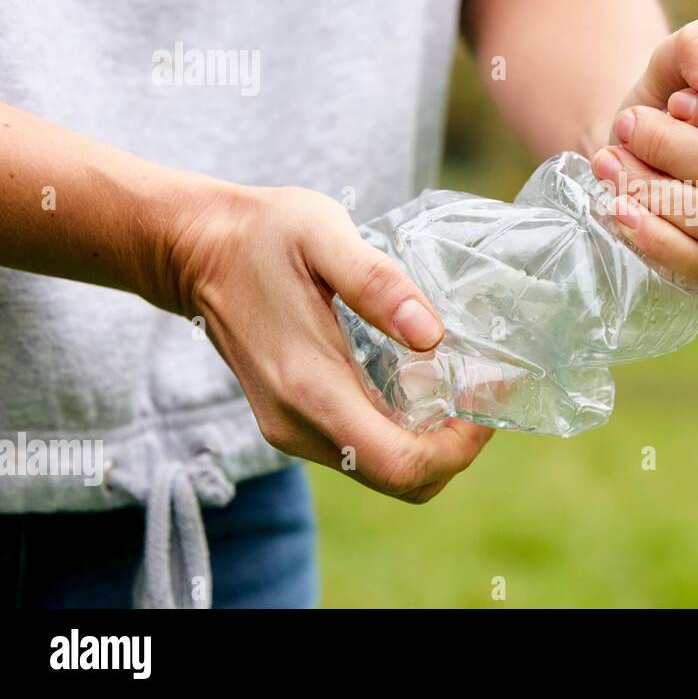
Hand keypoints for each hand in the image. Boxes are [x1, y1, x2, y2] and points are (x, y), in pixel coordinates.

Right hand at [165, 183, 492, 502]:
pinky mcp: (292, 420)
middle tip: (483, 394)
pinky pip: (363, 450)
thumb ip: (377, 283)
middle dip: (455, 450)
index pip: (402, 465)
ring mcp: (292, 429)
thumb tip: (431, 335)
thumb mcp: (323, 233)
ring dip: (431, 442)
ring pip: (384, 470)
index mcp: (311, 389)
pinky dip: (403, 432)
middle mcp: (299, 425)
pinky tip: (419, 382)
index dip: (459, 448)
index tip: (487, 400)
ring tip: (459, 384)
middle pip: (400, 480)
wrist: (195, 248)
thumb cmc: (263, 234)